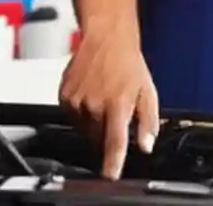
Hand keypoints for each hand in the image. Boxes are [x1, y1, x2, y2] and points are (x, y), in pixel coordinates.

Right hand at [57, 21, 158, 178]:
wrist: (105, 39)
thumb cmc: (128, 63)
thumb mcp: (147, 91)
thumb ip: (148, 121)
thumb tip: (146, 145)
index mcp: (117, 104)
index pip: (114, 141)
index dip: (112, 162)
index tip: (110, 174)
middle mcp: (94, 104)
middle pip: (98, 138)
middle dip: (107, 133)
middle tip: (115, 112)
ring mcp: (76, 101)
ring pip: (84, 129)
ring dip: (94, 123)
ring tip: (104, 98)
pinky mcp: (64, 97)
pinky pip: (72, 118)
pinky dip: (82, 113)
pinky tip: (91, 95)